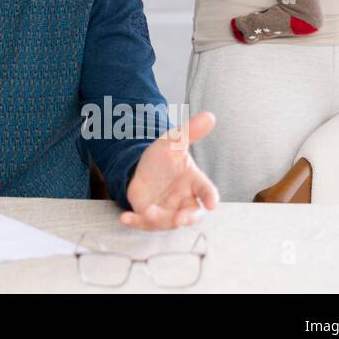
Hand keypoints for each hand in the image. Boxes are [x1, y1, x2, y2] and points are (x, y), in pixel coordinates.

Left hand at [122, 111, 219, 229]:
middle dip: (187, 218)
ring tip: (149, 212)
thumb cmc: (164, 158)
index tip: (213, 203)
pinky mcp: (148, 214)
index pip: (206, 191)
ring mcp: (166, 210)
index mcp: (193, 182)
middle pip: (191, 214)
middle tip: (181, 219)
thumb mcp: (173, 142)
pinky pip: (144, 223)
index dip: (210, 197)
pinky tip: (125, 218)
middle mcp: (183, 200)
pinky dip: (135, 222)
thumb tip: (210, 115)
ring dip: (159, 220)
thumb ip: (190, 132)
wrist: (141, 166)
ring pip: (167, 221)